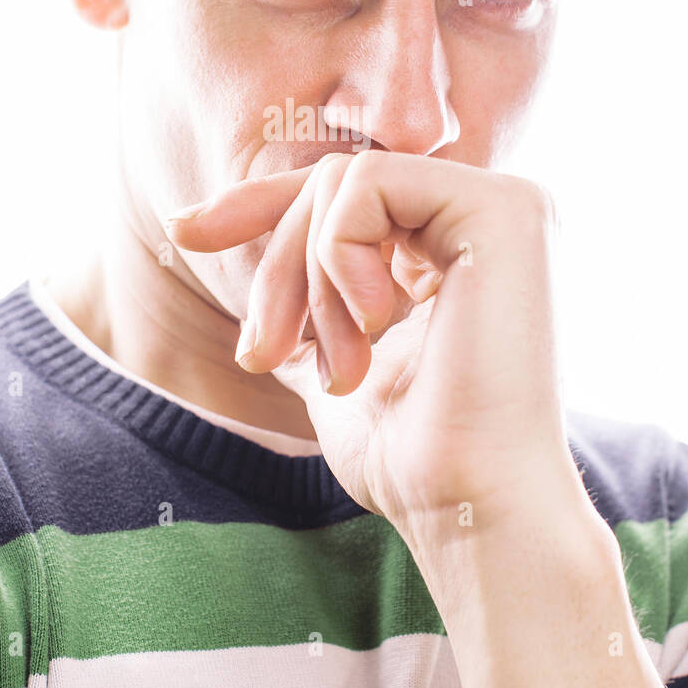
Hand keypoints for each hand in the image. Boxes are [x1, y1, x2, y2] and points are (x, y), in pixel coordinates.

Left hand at [167, 151, 584, 533]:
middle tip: (265, 355)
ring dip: (308, 278)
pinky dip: (339, 251)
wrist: (467, 506)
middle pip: (332, 186)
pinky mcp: (505, 208)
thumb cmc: (409, 458)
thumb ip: (301, 299)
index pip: (341, 195)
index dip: (258, 204)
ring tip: (335, 368)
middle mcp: (483, 214)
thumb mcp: (327, 358)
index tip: (181, 231)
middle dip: (278, 269)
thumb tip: (206, 236)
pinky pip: (370, 180)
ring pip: (344, 181)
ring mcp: (503, 205)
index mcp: (453, 245)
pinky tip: (372, 323)